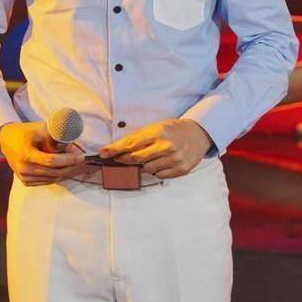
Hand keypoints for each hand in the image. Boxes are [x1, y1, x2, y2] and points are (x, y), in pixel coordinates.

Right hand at [0, 122, 85, 185]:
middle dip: (70, 165)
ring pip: (52, 178)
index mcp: (26, 154)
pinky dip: (56, 174)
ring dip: (64, 170)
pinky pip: (46, 181)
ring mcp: (23, 177)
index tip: (80, 156)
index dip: (68, 159)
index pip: (51, 161)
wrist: (6, 140)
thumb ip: (56, 136)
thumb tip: (73, 145)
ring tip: (71, 160)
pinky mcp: (25, 181)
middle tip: (80, 158)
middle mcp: (24, 168)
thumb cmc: (26, 132)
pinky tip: (61, 166)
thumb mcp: (40, 128)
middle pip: (54, 171)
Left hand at [98, 118, 213, 178]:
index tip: (103, 153)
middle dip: (125, 159)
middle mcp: (166, 146)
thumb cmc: (173, 129)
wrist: (199, 133)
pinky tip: (163, 161)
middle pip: (136, 158)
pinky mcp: (181, 169)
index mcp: (158, 132)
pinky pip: (159, 175)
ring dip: (145, 164)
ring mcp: (174, 159)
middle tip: (120, 158)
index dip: (114, 149)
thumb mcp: (157, 126)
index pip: (131, 143)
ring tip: (153, 155)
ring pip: (147, 169)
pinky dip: (157, 170)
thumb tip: (119, 149)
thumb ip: (140, 137)